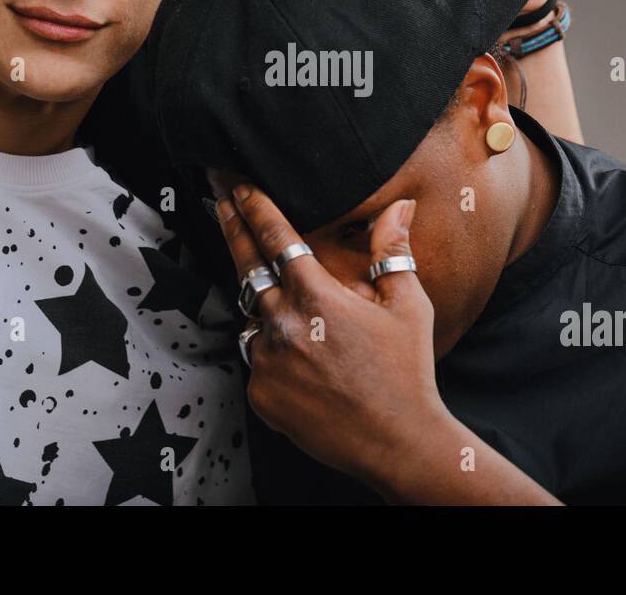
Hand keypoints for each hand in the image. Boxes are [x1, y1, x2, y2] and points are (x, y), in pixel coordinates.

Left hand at [217, 184, 449, 492]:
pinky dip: (272, 350)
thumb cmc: (406, 371)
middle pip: (247, 264)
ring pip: (252, 316)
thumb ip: (393, 251)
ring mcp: (267, 361)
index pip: (276, 237)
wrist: (397, 442)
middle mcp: (284, 323)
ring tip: (278, 297)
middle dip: (230, 225)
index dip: (254, 205)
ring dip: (260, 302)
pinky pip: (257, 359)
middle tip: (217, 197)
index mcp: (317, 296)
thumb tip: (399, 206)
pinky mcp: (260, 394)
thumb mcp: (408, 305)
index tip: (236, 184)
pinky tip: (299, 359)